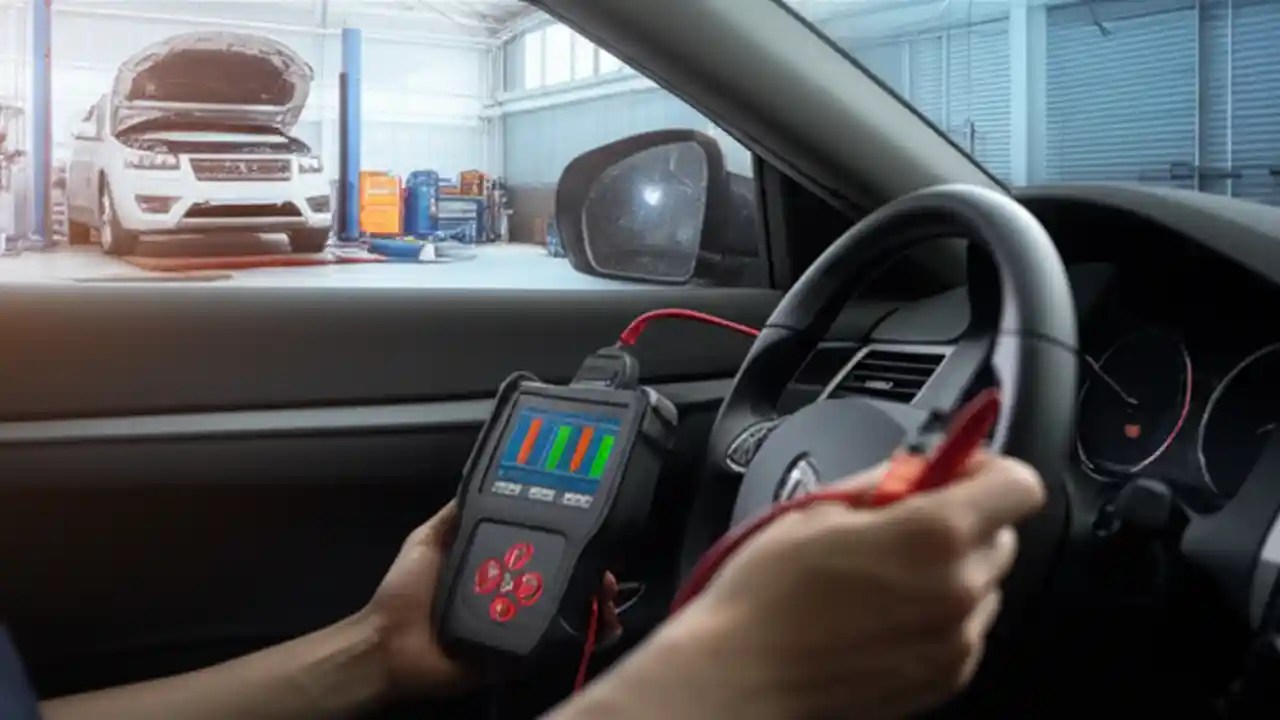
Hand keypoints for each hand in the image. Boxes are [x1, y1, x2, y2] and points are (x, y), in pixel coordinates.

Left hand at [363, 501, 621, 697]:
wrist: (389, 645)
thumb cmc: (405, 591)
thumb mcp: (429, 539)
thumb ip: (456, 514)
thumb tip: (484, 479)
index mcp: (498, 565)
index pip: (544, 550)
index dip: (571, 543)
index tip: (593, 535)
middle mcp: (514, 592)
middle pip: (565, 582)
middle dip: (593, 575)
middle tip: (606, 572)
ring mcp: (520, 624)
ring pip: (569, 612)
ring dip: (596, 605)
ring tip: (608, 596)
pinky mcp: (519, 654)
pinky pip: (557, 645)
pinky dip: (587, 638)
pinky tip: (605, 627)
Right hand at [561, 454, 1043, 719]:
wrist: (744, 675)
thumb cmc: (768, 593)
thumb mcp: (818, 507)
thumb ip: (886, 480)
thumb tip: (922, 467)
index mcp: (934, 533)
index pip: (1018, 484)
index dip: (986, 469)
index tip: (953, 471)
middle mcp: (959, 588)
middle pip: (1002, 535)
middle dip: (963, 521)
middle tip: (902, 524)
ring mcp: (956, 640)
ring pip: (984, 584)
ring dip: (951, 570)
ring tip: (883, 576)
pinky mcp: (946, 677)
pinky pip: (965, 629)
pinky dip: (938, 614)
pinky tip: (881, 613)